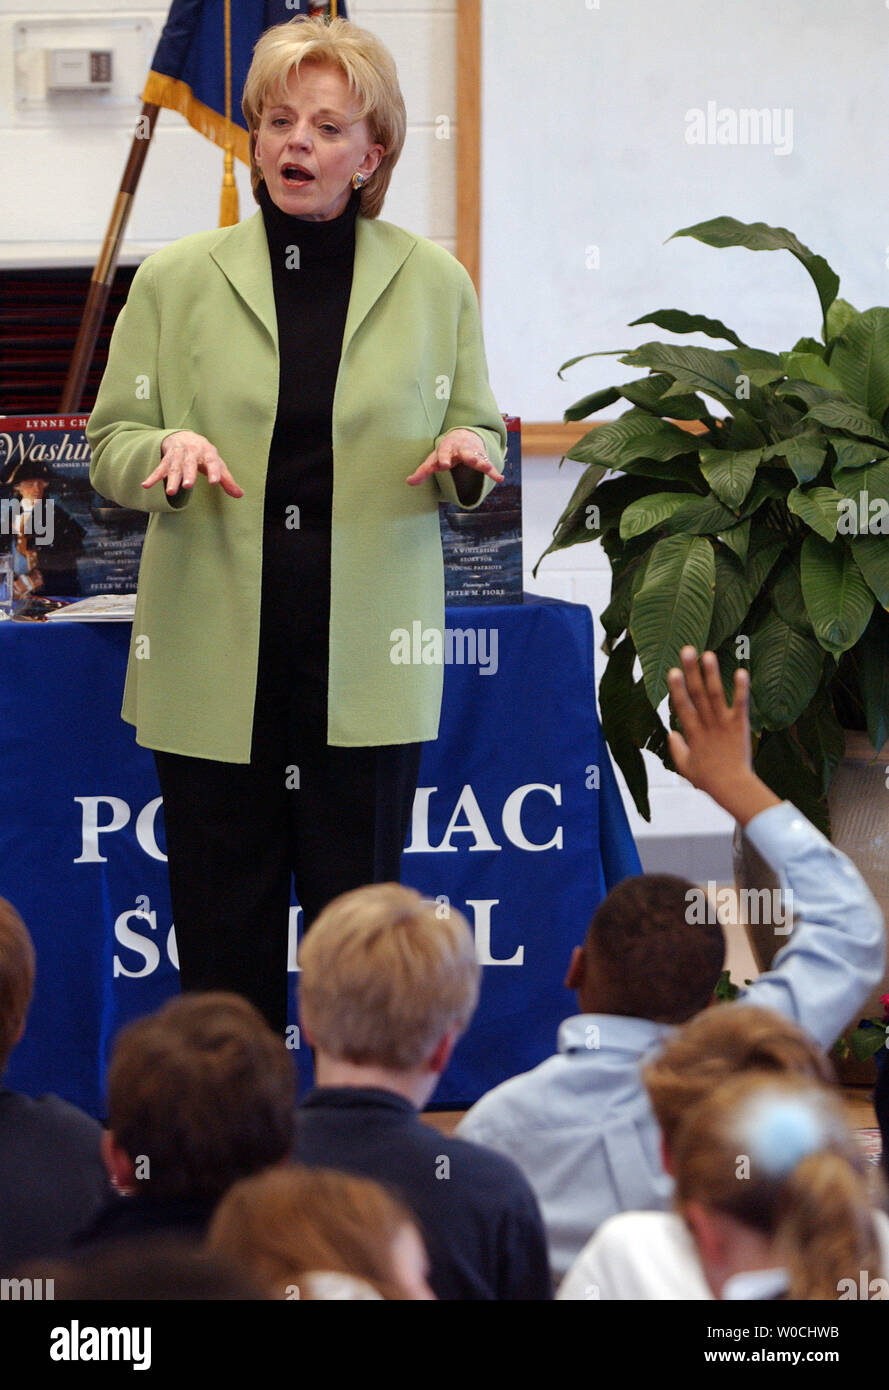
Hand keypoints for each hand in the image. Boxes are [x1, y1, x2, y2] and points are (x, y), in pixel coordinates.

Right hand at [143, 431, 243, 497]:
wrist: (184, 436)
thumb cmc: (204, 454)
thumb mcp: (217, 464)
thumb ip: (227, 480)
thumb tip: (240, 495)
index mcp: (208, 452)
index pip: (212, 462)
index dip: (214, 471)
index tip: (214, 482)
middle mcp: (192, 451)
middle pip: (189, 463)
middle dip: (188, 474)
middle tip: (188, 486)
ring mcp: (178, 454)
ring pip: (174, 467)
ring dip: (171, 479)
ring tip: (170, 492)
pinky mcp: (166, 458)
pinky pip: (159, 468)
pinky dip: (152, 477)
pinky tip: (145, 485)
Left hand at [406, 429, 503, 486]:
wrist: (462, 436)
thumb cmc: (445, 452)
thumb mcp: (433, 460)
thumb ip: (423, 472)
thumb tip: (409, 482)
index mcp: (447, 448)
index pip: (444, 453)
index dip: (443, 459)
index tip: (443, 465)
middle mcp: (461, 449)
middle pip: (463, 454)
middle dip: (466, 457)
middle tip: (469, 460)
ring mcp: (472, 453)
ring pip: (478, 458)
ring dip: (482, 463)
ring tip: (487, 468)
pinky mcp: (482, 458)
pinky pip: (488, 465)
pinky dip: (494, 472)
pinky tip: (500, 479)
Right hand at [667, 646, 778, 825]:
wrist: (732, 788)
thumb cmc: (708, 779)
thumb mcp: (685, 767)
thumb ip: (677, 749)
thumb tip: (672, 732)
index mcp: (692, 733)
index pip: (682, 706)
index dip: (677, 688)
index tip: (671, 671)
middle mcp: (707, 724)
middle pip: (697, 694)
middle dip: (691, 672)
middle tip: (687, 650)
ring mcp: (724, 724)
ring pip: (716, 695)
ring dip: (712, 674)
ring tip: (708, 654)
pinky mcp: (740, 726)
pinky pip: (740, 705)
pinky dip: (740, 689)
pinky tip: (741, 672)